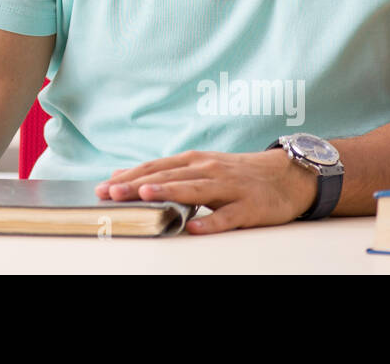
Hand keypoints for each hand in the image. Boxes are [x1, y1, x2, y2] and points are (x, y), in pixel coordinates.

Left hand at [93, 148, 318, 233]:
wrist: (286, 175)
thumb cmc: (237, 174)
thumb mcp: (201, 168)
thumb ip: (168, 174)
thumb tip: (125, 177)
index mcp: (195, 161)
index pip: (156, 167)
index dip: (129, 177)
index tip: (104, 187)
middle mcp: (209, 170)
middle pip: (169, 176)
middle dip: (139, 184)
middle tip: (112, 193)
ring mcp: (229, 188)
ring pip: (195, 190)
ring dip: (169, 192)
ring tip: (146, 196)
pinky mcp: (249, 207)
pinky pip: (228, 216)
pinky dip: (212, 221)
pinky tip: (195, 227)